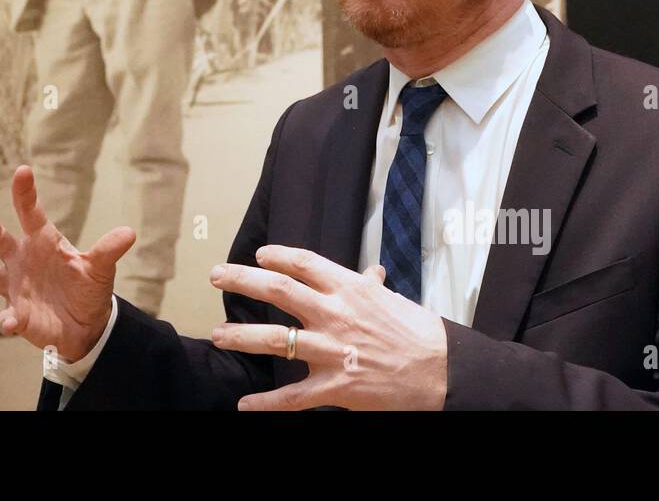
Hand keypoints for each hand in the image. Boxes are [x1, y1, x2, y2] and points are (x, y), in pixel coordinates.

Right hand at [0, 164, 134, 360]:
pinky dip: (6, 319)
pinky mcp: (15, 315)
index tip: (22, 171)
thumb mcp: (100, 269)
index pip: (30, 212)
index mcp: (42, 241)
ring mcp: (15, 286)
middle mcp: (22, 259)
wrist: (85, 325)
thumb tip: (129, 233)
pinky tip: (10, 322)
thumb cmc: (87, 288)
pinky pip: (6, 316)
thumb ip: (108, 251)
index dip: (24, 193)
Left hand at [209, 245, 447, 409]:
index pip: (303, 263)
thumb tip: (372, 273)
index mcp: (349, 288)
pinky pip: (293, 396)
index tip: (259, 253)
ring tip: (217, 335)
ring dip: (242, 337)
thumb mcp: (392, 301)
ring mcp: (332, 350)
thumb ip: (370, 287)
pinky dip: (266, 403)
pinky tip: (245, 405)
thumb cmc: (417, 331)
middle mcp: (335, 314)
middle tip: (217, 275)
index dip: (277, 255)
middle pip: (279, 290)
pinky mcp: (335, 387)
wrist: (441, 370)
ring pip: (276, 339)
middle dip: (243, 280)